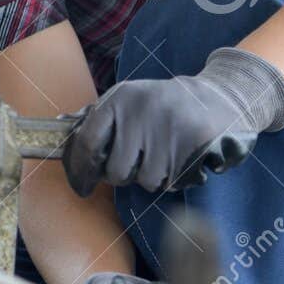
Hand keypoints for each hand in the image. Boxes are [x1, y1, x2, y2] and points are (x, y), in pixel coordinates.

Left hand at [62, 46, 283, 197]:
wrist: (215, 98)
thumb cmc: (161, 104)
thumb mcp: (129, 100)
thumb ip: (101, 120)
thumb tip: (67, 142)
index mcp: (120, 99)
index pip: (88, 141)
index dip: (80, 169)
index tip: (80, 186)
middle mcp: (140, 113)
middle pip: (116, 171)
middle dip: (119, 177)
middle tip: (130, 166)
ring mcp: (166, 130)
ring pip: (144, 180)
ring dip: (148, 177)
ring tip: (159, 155)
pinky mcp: (190, 147)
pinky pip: (169, 182)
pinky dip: (170, 178)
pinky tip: (176, 158)